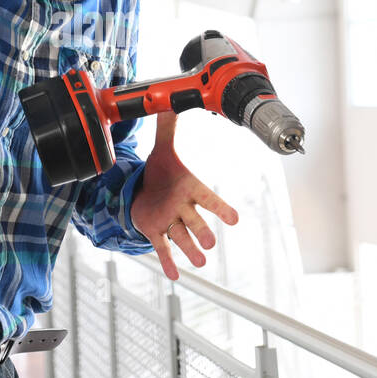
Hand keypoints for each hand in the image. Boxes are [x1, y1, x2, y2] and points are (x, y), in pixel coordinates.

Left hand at [129, 112, 237, 280]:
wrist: (142, 190)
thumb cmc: (160, 174)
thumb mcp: (163, 149)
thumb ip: (167, 128)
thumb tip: (170, 100)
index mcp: (189, 188)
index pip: (208, 197)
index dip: (220, 208)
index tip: (234, 218)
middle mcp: (182, 208)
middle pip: (196, 221)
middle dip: (203, 232)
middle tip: (210, 243)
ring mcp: (170, 222)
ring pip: (182, 237)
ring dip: (190, 250)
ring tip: (201, 262)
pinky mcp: (155, 232)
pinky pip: (163, 248)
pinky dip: (169, 262)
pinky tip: (175, 277)